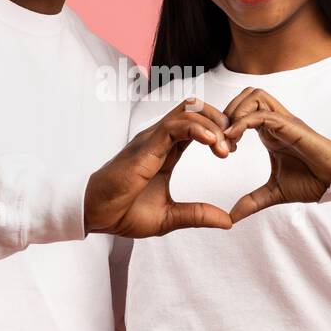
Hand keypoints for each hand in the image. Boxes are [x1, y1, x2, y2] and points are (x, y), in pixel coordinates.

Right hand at [84, 98, 232, 237]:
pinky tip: (212, 143)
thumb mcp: (171, 217)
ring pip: (188, 111)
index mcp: (166, 151)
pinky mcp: (146, 146)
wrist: (97, 215)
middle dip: (220, 120)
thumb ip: (198, 215)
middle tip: (233, 145)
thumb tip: (228, 221)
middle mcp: (159, 139)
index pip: (196, 125)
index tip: (231, 151)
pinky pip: (174, 126)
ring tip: (225, 149)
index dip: (218, 131)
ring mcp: (152, 139)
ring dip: (213, 125)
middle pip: (195, 109)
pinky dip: (197, 129)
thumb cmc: (124, 212)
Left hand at [220, 87, 330, 222]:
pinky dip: (244, 122)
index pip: (243, 109)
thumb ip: (252, 201)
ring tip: (228, 137)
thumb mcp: (273, 193)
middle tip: (220, 138)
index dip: (226, 122)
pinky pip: (263, 114)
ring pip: (254, 96)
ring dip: (236, 112)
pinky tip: (234, 139)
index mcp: (270, 131)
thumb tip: (231, 217)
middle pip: (247, 95)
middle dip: (228, 111)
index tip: (220, 148)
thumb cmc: (310, 182)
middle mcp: (275, 122)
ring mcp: (283, 121)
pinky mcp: (290, 126)